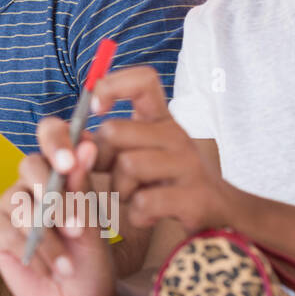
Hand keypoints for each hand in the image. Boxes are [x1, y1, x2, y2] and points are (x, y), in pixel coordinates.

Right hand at [0, 118, 119, 295]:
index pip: (52, 135)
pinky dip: (31, 253)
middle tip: (76, 226)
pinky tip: (48, 270)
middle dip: (53, 194)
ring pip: (22, 205)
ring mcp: (11, 204)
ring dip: (48, 239)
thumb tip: (86, 145)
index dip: (57, 140)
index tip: (69, 160)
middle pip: (30, 165)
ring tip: (69, 266)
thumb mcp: (95, 227)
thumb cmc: (92, 262)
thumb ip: (84, 188)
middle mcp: (32, 182)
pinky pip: (7, 232)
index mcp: (61, 171)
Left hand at [91, 66, 241, 231]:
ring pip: (127, 166)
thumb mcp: (142, 151)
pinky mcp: (195, 198)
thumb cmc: (167, 180)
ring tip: (136, 197)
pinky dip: (138, 214)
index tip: (96, 109)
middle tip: (115, 177)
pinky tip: (149, 215)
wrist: (221, 214)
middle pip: (114, 131)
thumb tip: (73, 137)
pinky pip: (144, 202)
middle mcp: (176, 135)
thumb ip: (111, 141)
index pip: (142, 80)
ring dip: (120, 189)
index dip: (111, 86)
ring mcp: (189, 165)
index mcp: (162, 119)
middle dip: (101, 160)